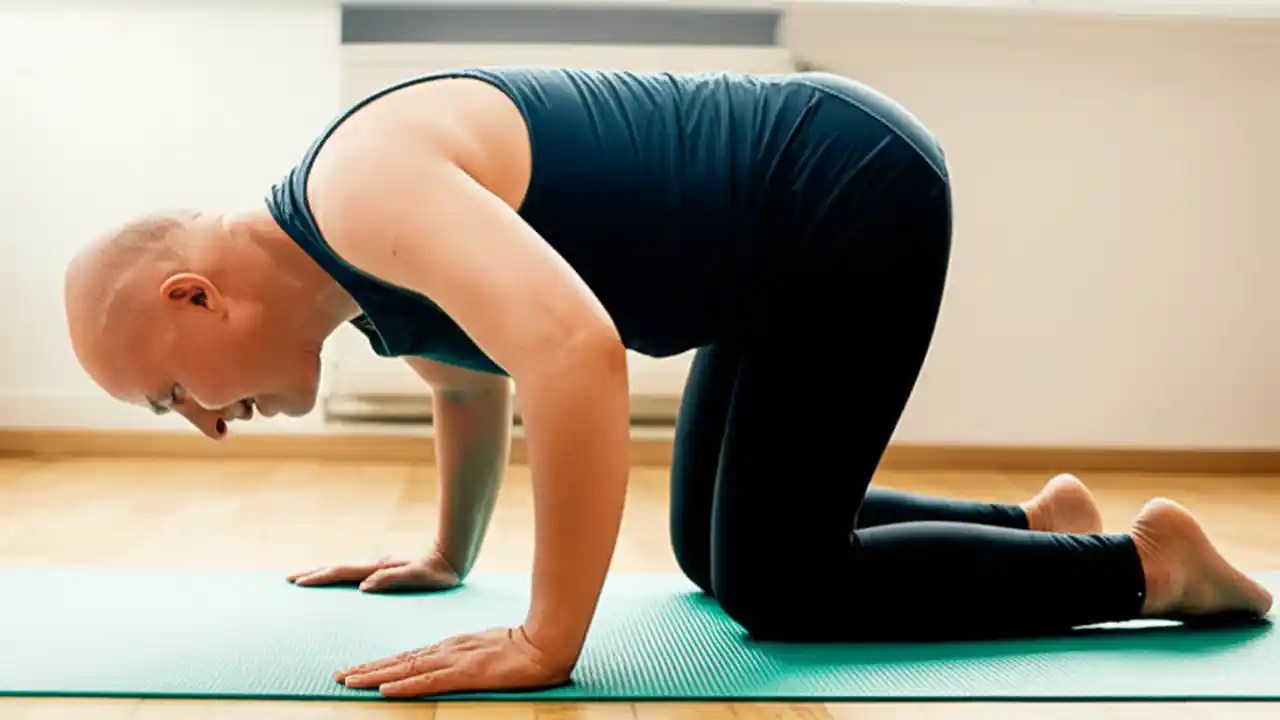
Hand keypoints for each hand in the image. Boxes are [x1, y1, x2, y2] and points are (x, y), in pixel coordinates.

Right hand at [286, 554, 459, 592]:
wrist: (451, 558)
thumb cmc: (437, 572)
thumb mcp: (417, 576)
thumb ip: (391, 579)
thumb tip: (363, 586)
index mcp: (377, 568)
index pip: (341, 573)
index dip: (319, 578)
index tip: (298, 582)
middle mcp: (374, 565)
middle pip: (336, 568)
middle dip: (312, 573)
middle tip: (288, 579)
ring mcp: (377, 566)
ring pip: (343, 570)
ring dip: (322, 573)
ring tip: (304, 578)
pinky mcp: (384, 570)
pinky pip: (354, 574)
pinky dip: (338, 575)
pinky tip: (336, 580)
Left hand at [335, 626, 572, 697]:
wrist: (546, 641)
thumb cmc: (524, 648)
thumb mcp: (489, 649)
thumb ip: (469, 656)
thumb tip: (454, 666)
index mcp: (453, 646)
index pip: (410, 657)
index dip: (382, 664)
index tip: (358, 669)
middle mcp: (448, 650)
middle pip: (400, 661)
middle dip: (368, 668)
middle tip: (338, 675)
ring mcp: (456, 660)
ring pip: (407, 669)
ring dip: (375, 676)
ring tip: (349, 680)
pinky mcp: (466, 673)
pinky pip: (429, 681)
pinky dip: (404, 685)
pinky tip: (385, 690)